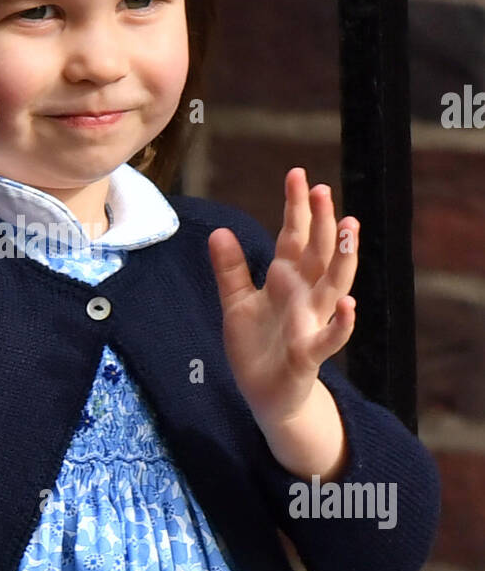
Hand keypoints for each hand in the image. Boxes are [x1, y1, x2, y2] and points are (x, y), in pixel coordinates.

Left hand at [207, 168, 358, 432]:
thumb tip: (219, 231)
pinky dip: (343, 323)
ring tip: (349, 227)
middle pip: (317, 253)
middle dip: (322, 223)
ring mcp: (311, 323)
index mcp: (286, 281)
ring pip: (334, 286)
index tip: (298, 175)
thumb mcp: (236, 303)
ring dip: (343, 258)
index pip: (294, 237)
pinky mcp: (310, 353)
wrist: (264, 395)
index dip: (296, 208)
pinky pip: (331, 337)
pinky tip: (350, 304)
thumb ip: (230, 269)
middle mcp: (304, 296)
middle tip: (324, 189)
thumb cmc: (256, 347)